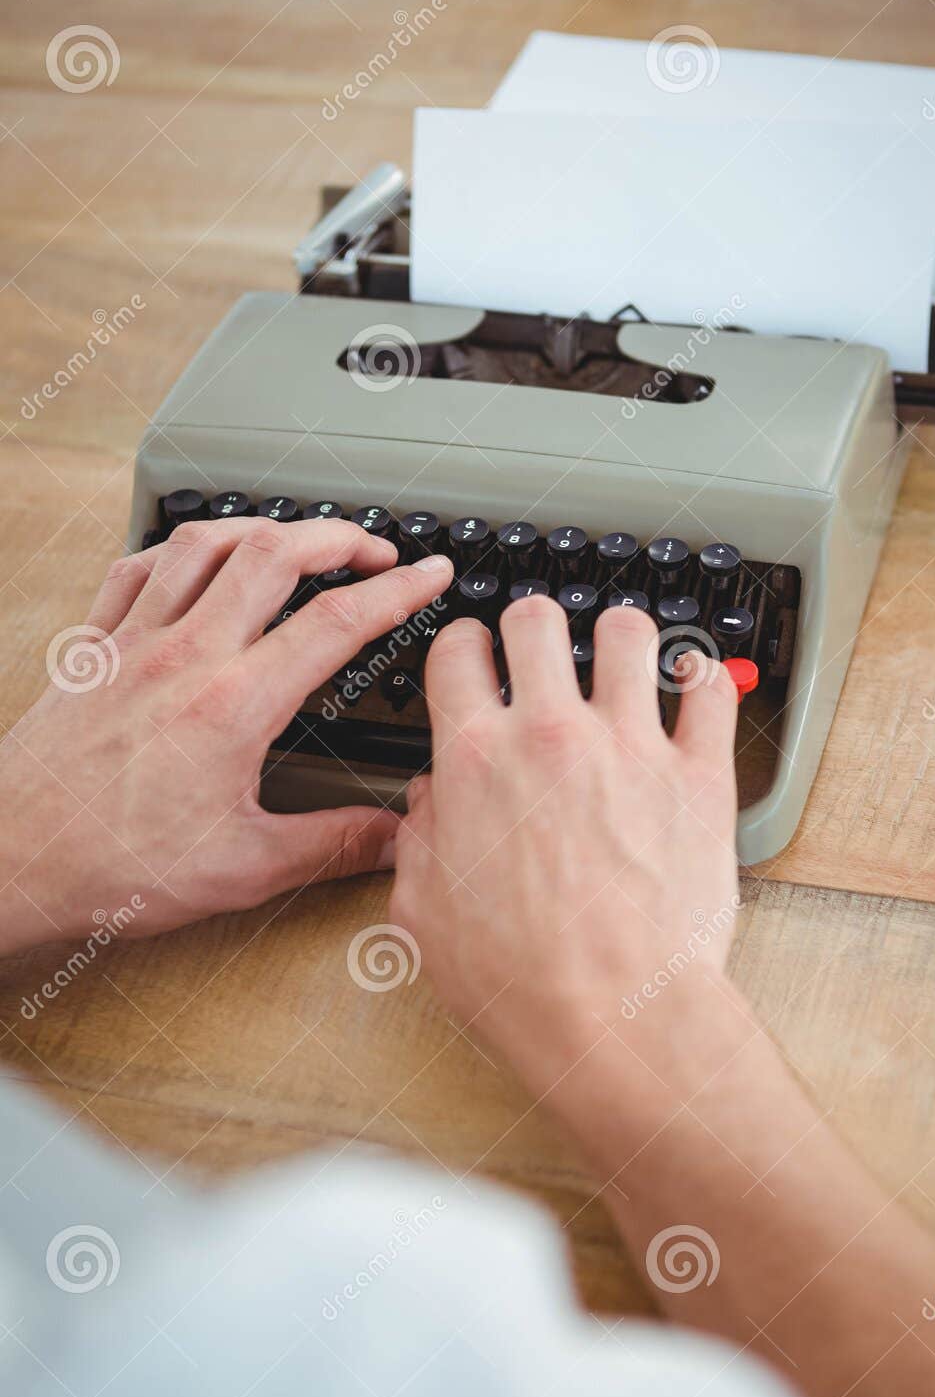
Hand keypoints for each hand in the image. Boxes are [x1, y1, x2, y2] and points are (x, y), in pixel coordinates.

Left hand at [0, 518, 452, 954]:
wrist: (13, 858)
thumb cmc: (113, 866)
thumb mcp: (244, 869)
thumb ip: (333, 847)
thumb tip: (398, 837)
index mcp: (234, 705)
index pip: (336, 622)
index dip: (398, 590)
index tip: (429, 573)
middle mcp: (184, 657)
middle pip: (273, 554)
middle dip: (336, 536)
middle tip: (373, 548)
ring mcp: (133, 643)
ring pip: (204, 543)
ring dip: (261, 527)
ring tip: (297, 537)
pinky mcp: (92, 649)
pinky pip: (137, 567)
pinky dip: (180, 548)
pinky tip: (197, 558)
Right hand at [392, 597, 740, 1101]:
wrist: (614, 1017)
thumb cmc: (521, 982)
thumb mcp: (425, 915)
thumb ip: (421, 840)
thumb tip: (432, 802)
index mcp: (476, 760)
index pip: (458, 653)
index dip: (462, 645)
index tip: (474, 655)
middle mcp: (551, 737)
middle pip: (537, 620)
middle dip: (533, 624)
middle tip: (541, 646)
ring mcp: (632, 749)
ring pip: (629, 633)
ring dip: (620, 635)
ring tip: (622, 654)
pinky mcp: (699, 777)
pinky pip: (711, 693)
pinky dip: (703, 679)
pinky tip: (693, 684)